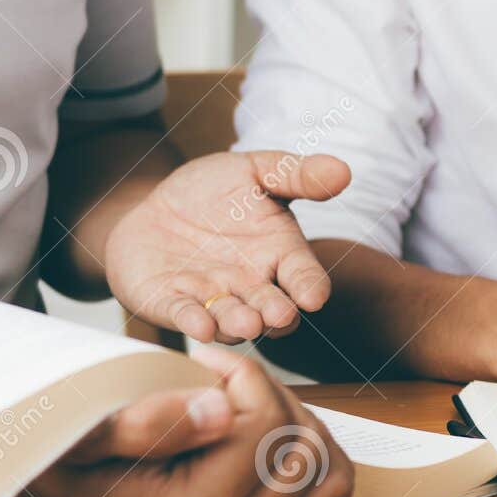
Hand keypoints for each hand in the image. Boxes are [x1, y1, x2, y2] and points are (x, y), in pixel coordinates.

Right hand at [20, 345, 353, 496]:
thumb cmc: (68, 456)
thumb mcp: (85, 429)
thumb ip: (147, 420)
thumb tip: (221, 411)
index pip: (268, 425)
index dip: (245, 376)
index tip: (204, 362)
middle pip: (304, 446)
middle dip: (272, 397)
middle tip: (224, 384)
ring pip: (328, 475)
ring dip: (299, 426)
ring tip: (248, 408)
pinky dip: (315, 463)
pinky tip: (271, 439)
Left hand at [106, 151, 351, 344]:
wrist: (153, 207)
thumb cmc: (212, 192)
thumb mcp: (254, 171)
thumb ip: (297, 174)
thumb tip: (343, 171)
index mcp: (279, 255)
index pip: (303, 276)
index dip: (310, 286)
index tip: (315, 295)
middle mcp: (251, 285)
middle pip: (272, 308)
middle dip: (277, 314)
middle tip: (280, 315)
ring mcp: (213, 298)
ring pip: (231, 319)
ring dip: (238, 324)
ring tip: (246, 324)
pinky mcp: (172, 304)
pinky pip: (185, 316)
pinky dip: (193, 322)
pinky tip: (200, 325)